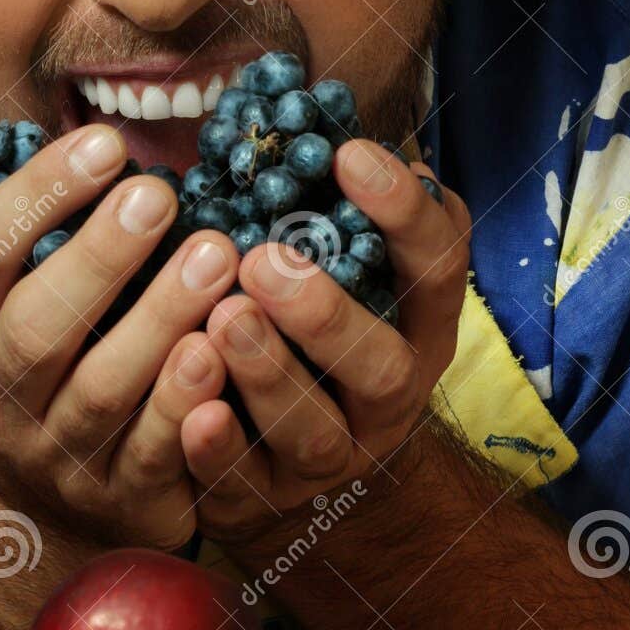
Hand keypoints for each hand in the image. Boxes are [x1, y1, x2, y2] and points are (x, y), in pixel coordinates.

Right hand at [0, 124, 239, 552]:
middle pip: (36, 328)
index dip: (37, 197)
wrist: (63, 495)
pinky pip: (150, 456)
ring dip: (157, 321)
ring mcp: (55, 458)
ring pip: (100, 392)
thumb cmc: (52, 355)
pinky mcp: (116, 502)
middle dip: (98, 258)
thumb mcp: (3, 299)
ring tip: (215, 256)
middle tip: (161, 196)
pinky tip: (219, 356)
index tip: (106, 144)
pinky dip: (182, 407)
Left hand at [183, 140, 470, 544]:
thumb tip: (341, 127)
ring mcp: (330, 458)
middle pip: (382, 369)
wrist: (282, 459)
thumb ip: (346, 210)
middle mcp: (386, 399)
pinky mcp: (266, 502)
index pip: (437, 269)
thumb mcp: (341, 264)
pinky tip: (192, 413)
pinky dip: (219, 453)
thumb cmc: (304, 326)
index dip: (404, 215)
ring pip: (315, 434)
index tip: (349, 154)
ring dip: (271, 376)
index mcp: (416, 329)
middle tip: (265, 261)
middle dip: (328, 316)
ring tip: (222, 321)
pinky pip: (246, 487)